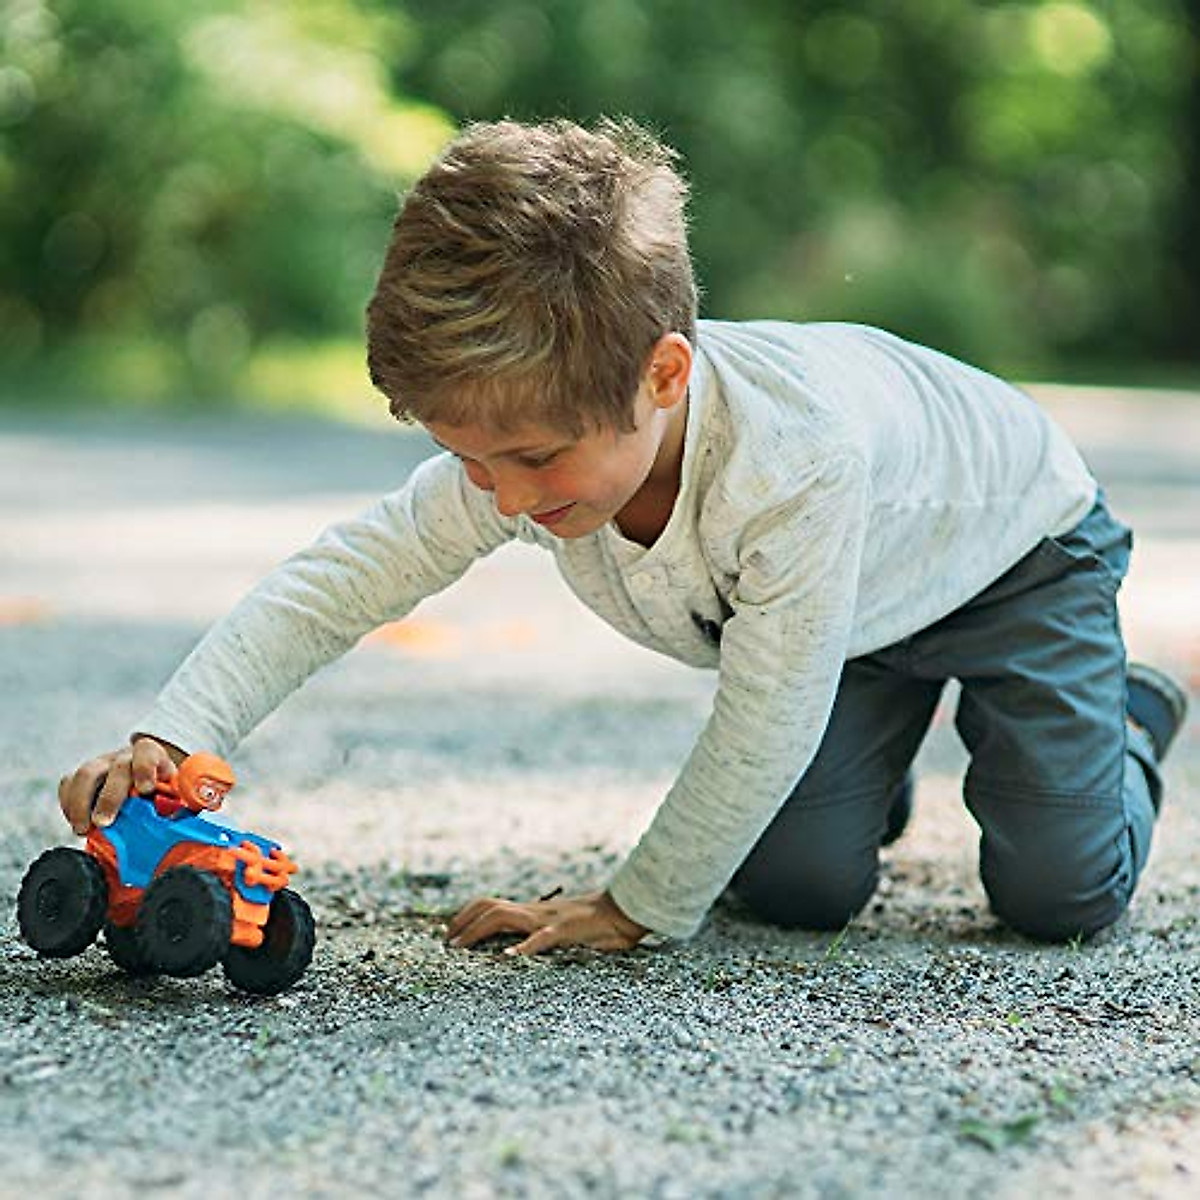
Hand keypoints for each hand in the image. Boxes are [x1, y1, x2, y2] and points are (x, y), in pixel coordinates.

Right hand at [58, 737, 185, 834]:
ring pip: (85, 774)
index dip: (145, 768)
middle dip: (109, 796)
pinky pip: (69, 783)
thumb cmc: (170, 790)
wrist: (152, 781)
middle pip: (113, 767)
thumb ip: (195, 797)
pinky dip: (68, 803)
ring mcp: (102, 766)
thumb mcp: (187, 791)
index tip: (146, 789)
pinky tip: (75, 821)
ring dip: (81, 803)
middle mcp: (125, 758)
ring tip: (83, 829)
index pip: (147, 751)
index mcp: (153, 756)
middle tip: (104, 823)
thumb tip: (206, 804)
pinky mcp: (85, 778)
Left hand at [445, 889, 648, 955]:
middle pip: (490, 906)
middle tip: (447, 943)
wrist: (624, 911)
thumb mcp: (561, 929)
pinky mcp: (566, 931)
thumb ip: (540, 934)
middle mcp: (535, 911)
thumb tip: (519, 948)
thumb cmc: (595, 925)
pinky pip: (541, 938)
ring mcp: (548, 920)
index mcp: (533, 912)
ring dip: (479, 931)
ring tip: (461, 948)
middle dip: (463, 922)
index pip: (493, 904)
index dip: (468, 914)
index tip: (450, 932)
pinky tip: (510, 959)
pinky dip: (524, 947)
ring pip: (505, 916)